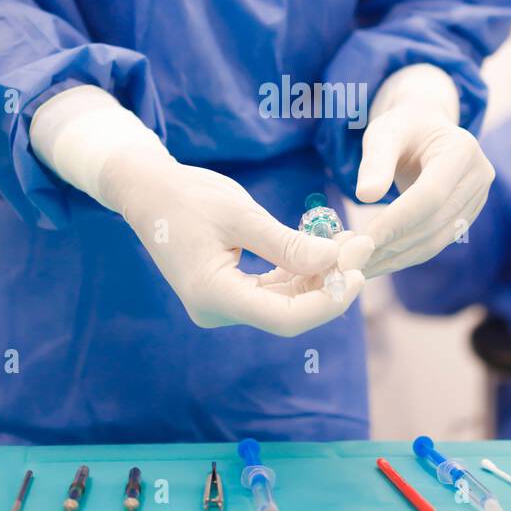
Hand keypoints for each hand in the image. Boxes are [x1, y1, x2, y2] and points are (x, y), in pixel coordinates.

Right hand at [101, 148, 365, 334]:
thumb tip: (336, 260)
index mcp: (213, 295)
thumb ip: (287, 243)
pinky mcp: (229, 293)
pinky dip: (300, 273)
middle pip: (289, 313)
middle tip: (361, 246)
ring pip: (285, 303)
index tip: (357, 271)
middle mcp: (216, 310)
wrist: (149, 192)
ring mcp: (222, 305)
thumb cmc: (188, 196)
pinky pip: (273, 291)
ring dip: (318, 277)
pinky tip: (324, 249)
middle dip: (329, 284)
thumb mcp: (241, 214)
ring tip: (349, 243)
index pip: (285, 318)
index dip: (327, 301)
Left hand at [355, 100, 494, 276]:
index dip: (397, 220)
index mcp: (462, 149)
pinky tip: (379, 262)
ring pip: (437, 239)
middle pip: (435, 222)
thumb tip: (366, 196)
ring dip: (398, 257)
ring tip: (362, 267)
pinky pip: (436, 242)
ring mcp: (478, 199)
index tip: (364, 240)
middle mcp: (479, 176)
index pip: (430, 194)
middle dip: (394, 244)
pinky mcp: (467, 217)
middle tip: (356, 260)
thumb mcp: (383, 133)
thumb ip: (375, 161)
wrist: (426, 129)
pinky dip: (406, 255)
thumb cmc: (402, 128)